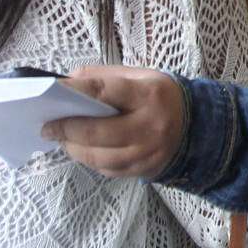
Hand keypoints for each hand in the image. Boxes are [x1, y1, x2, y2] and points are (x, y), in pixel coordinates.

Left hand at [40, 65, 185, 178]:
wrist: (200, 126)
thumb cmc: (164, 97)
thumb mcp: (141, 76)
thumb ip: (105, 77)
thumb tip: (69, 82)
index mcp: (149, 95)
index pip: (103, 91)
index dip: (74, 91)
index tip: (52, 92)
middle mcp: (149, 127)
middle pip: (95, 131)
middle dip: (65, 128)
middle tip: (47, 126)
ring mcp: (147, 153)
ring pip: (97, 156)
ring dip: (73, 148)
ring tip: (62, 138)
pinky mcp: (143, 170)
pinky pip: (107, 169)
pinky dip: (89, 159)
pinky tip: (82, 149)